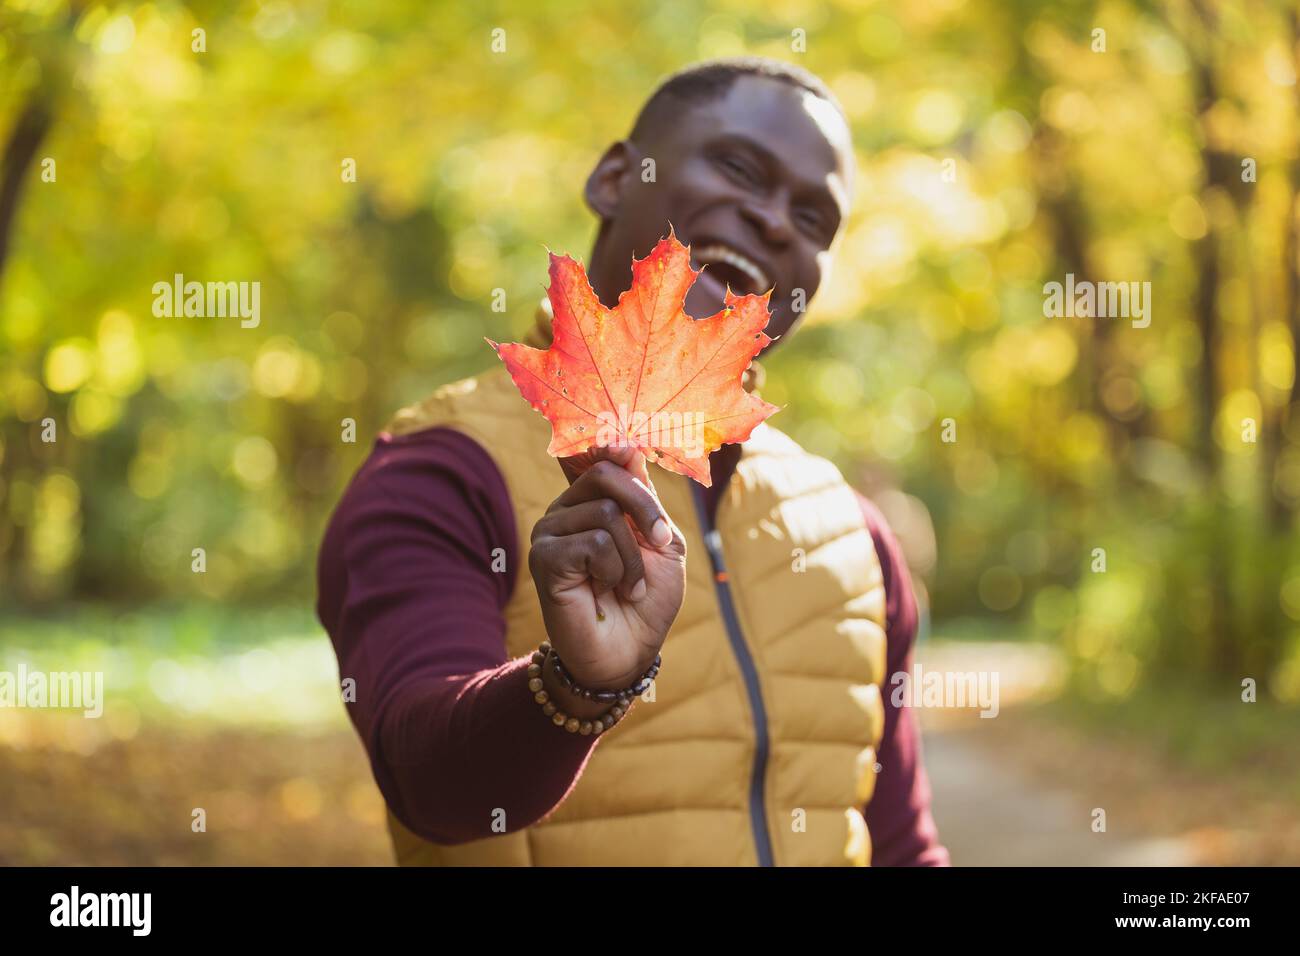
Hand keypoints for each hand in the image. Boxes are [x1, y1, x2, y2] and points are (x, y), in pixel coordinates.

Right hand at [528, 446, 686, 698]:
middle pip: (604, 474)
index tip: (632, 450)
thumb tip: (625, 446)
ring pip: (605, 512)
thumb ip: (646, 497)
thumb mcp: (660, 542)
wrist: (628, 651)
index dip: (622, 452)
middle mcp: (567, 510)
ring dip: (632, 557)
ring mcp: (550, 532)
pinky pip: (592, 542)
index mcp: (593, 501)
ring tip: (628, 585)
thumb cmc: (646, 599)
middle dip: (644, 507)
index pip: (605, 457)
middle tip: (658, 544)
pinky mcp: (543, 557)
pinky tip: (607, 590)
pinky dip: (614, 569)